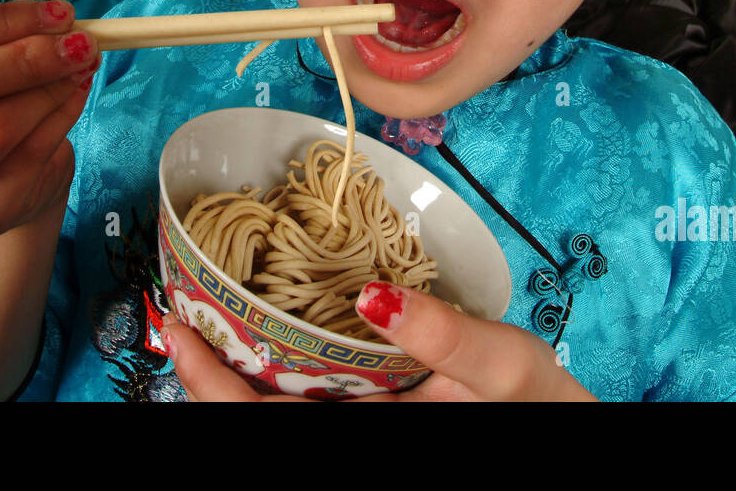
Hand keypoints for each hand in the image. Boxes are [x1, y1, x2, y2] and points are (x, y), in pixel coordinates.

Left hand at [164, 281, 596, 401]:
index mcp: (372, 438)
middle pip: (257, 412)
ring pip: (278, 401)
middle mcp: (352, 434)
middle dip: (211, 364)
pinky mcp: (368, 410)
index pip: (263, 425)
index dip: (210, 384)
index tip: (178, 331)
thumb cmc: (543, 409)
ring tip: (213, 299)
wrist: (557, 428)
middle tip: (182, 298)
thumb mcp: (511, 367)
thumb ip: (450, 339)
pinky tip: (271, 319)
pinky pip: (308, 393)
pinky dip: (279, 359)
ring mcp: (357, 422)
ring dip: (238, 359)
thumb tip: (377, 296)